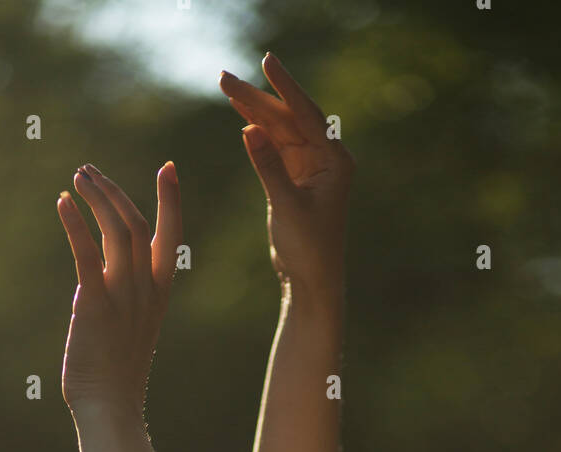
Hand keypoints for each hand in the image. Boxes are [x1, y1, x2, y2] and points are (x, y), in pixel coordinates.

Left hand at [57, 162, 182, 415]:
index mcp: (159, 294)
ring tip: (77, 178)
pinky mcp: (95, 305)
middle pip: (136, 223)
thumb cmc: (117, 372)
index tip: (169, 167)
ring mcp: (123, 297)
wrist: (111, 406)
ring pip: (117, 230)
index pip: (171, 237)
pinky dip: (75, 223)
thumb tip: (101, 272)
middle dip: (114, 191)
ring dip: (97, 198)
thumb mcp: (131, 325)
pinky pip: (87, 254)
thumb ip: (124, 294)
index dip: (171, 201)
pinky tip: (63, 203)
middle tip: (89, 171)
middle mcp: (145, 290)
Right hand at [220, 53, 354, 295]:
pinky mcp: (295, 176)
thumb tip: (249, 127)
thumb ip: (268, 166)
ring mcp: (310, 165)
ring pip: (278, 129)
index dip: (285, 87)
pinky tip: (240, 113)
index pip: (307, 114)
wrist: (312, 280)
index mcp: (336, 161)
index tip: (266, 62)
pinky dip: (257, 132)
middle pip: (288, 117)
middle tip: (225, 77)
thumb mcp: (287, 205)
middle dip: (258, 97)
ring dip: (253, 110)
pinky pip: (274, 145)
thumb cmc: (308, 247)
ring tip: (225, 87)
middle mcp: (326, 158)